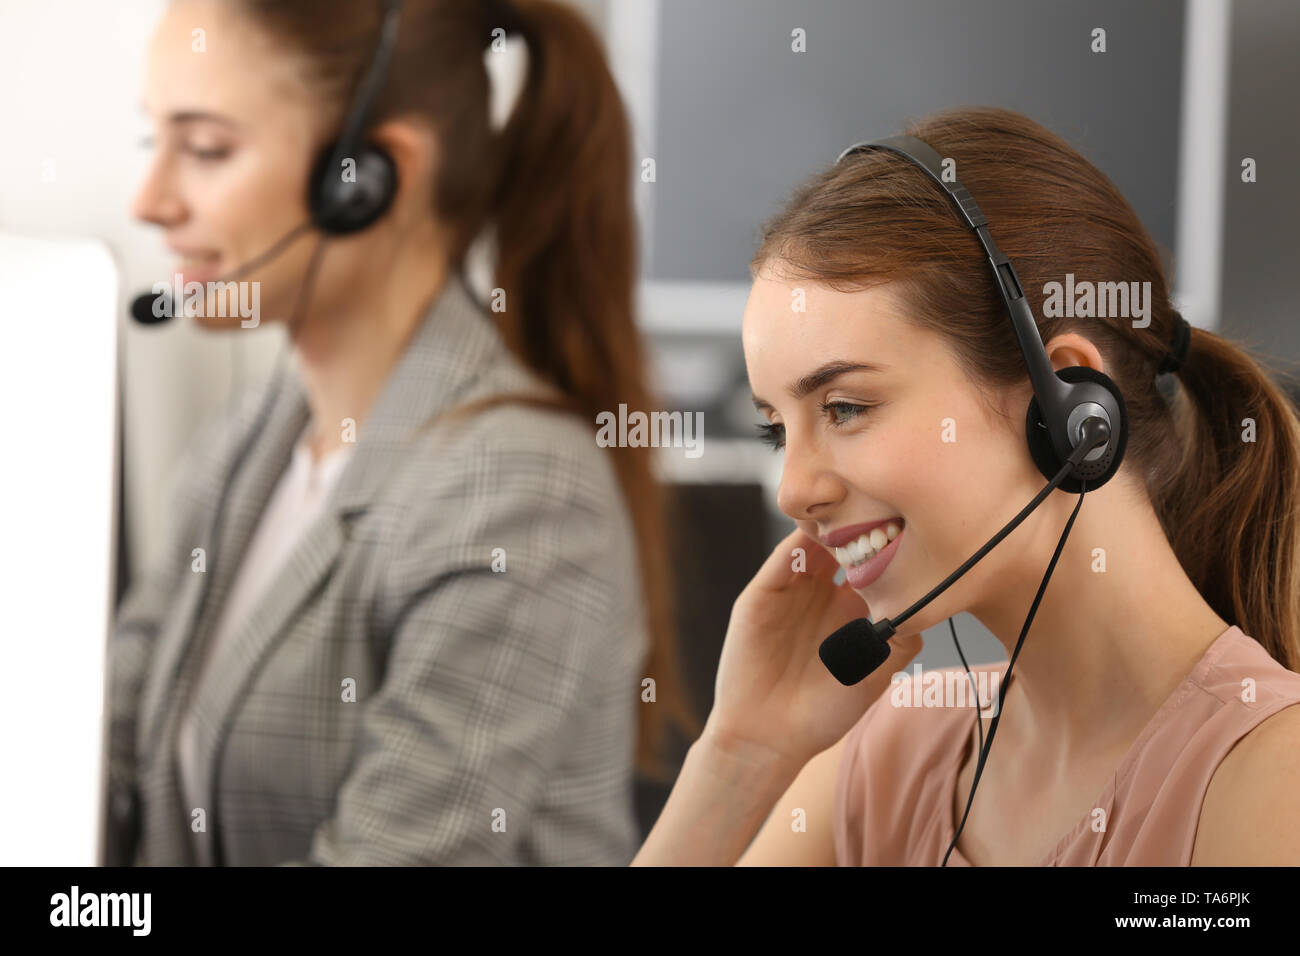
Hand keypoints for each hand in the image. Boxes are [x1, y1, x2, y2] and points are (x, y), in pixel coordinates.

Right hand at [704, 526, 923, 770]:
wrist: (768, 737)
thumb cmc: (824, 712)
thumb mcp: (875, 676)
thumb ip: (901, 641)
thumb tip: (928, 603)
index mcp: (852, 608)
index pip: (874, 562)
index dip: (891, 542)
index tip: (914, 522)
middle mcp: (823, 592)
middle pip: (843, 542)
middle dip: (861, 521)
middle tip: (883, 502)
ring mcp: (792, 590)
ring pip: (810, 542)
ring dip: (828, 525)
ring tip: (851, 508)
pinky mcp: (762, 594)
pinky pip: (780, 560)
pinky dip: (796, 542)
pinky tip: (815, 533)